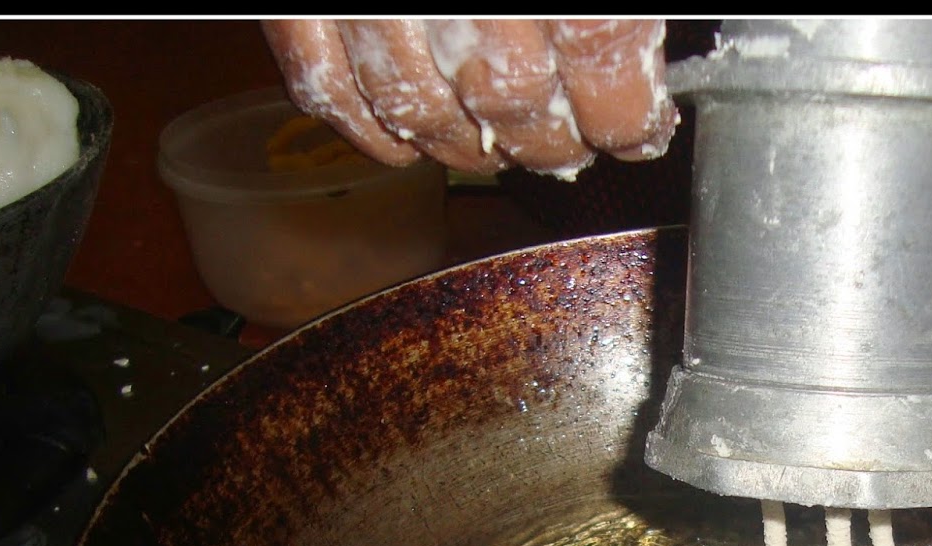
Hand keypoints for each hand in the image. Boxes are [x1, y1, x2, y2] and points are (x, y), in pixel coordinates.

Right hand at [261, 19, 677, 178]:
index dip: (627, 118)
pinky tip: (402, 140)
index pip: (605, 78)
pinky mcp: (292, 4)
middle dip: (551, 139)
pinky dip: (365, 128)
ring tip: (493, 141)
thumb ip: (607, 2)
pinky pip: (325, 90)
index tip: (639, 127)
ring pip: (426, 111)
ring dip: (468, 144)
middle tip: (566, 140)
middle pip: (518, 105)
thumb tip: (634, 45)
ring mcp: (369, 5)